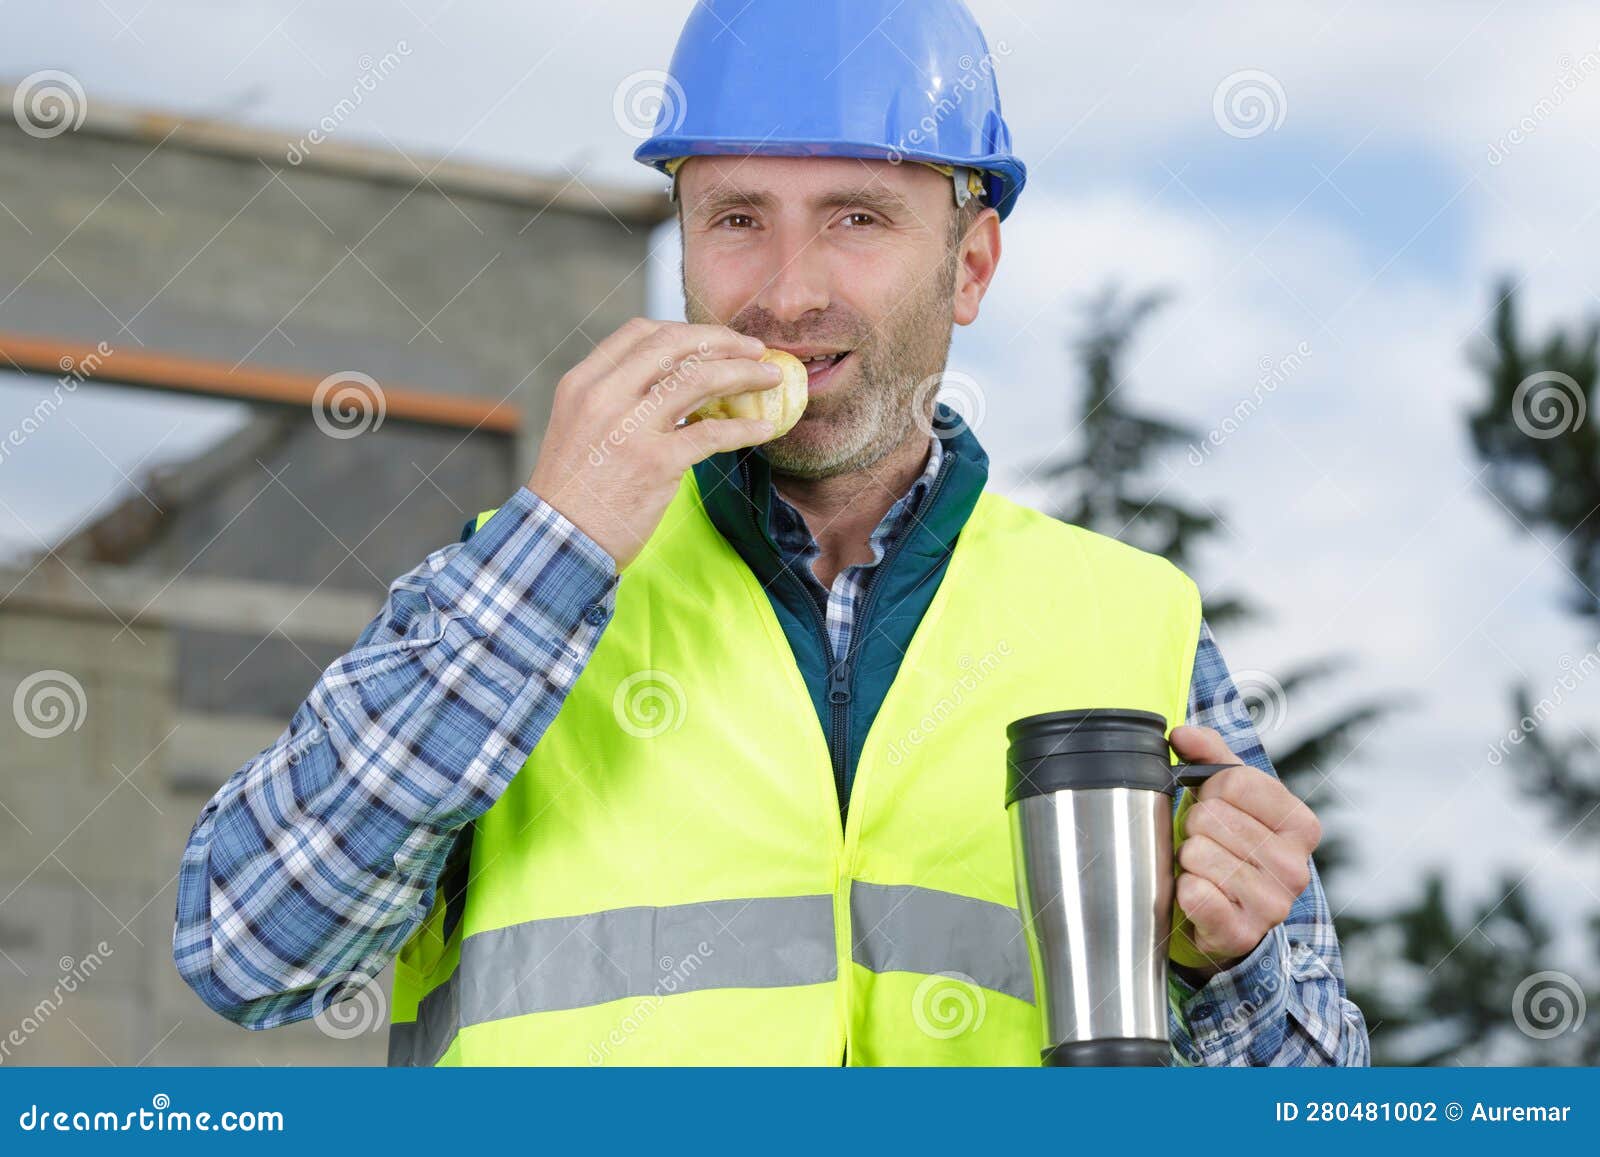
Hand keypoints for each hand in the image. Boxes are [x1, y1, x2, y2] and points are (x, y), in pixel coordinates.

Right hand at [524, 318, 782, 569]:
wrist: (559, 542)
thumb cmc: (572, 492)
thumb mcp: (578, 427)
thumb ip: (614, 400)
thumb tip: (668, 384)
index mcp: (584, 382)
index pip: (641, 333)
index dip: (686, 330)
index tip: (714, 340)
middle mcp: (606, 396)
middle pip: (676, 346)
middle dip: (723, 341)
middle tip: (754, 349)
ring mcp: (632, 428)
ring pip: (700, 379)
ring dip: (744, 373)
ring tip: (771, 377)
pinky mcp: (657, 463)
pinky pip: (713, 433)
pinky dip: (745, 428)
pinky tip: (764, 429)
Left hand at [1167, 724, 1321, 980]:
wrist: (1230, 915)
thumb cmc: (1230, 845)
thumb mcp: (1228, 795)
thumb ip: (1209, 755)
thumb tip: (1181, 733)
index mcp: (1301, 825)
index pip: (1238, 781)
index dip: (1211, 790)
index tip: (1215, 806)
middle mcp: (1296, 867)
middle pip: (1212, 816)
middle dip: (1195, 826)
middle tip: (1206, 843)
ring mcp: (1274, 905)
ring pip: (1198, 854)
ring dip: (1188, 859)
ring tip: (1203, 869)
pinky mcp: (1243, 933)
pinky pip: (1194, 894)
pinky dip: (1184, 890)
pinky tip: (1198, 894)